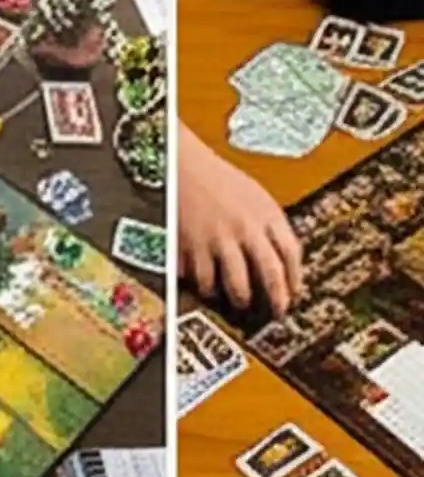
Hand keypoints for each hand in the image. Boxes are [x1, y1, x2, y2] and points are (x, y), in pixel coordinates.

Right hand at [178, 127, 303, 316]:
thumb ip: (269, 224)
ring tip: (237, 300)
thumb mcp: (255, 196)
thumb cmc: (218, 178)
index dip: (295, 279)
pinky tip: (205, 284)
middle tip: (274, 312)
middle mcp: (244, 228)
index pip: (291, 253)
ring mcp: (216, 239)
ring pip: (233, 283)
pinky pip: (199, 277)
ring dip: (237, 297)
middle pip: (269, 273)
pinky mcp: (190, 245)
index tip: (294, 294)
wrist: (182, 164)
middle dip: (275, 299)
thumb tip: (282, 257)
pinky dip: (202, 285)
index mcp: (265, 214)